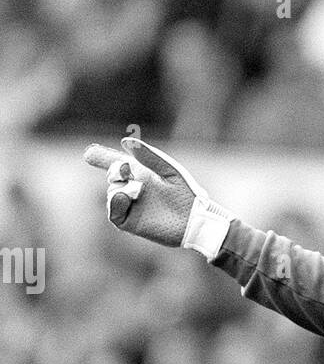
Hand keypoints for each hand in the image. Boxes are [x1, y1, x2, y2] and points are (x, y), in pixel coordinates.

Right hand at [83, 137, 212, 247]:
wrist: (194, 220)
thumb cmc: (186, 194)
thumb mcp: (169, 170)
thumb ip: (149, 156)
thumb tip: (125, 142)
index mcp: (141, 174)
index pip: (116, 164)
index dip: (102, 157)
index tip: (89, 154)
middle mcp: (133, 188)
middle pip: (112, 175)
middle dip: (115, 170)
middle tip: (124, 169)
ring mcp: (130, 205)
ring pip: (112, 192)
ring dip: (120, 187)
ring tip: (138, 190)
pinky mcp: (129, 222)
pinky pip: (113, 212)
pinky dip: (115, 203)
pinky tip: (123, 196)